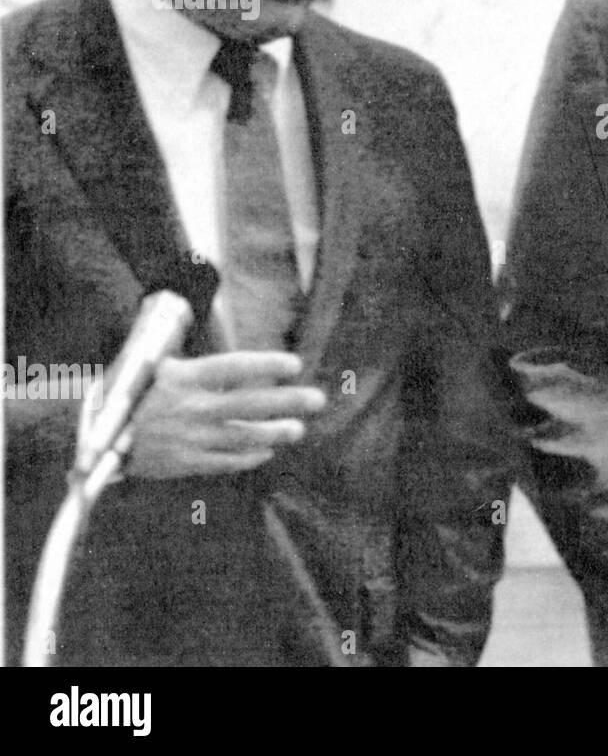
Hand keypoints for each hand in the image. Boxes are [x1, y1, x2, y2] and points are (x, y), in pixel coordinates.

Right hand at [124, 351, 325, 478]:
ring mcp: (188, 438)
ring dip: (274, 433)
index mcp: (184, 377)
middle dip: (287, 402)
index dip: (266, 365)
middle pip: (248, 404)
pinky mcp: (183, 464)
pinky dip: (247, 458)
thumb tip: (225, 340)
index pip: (233, 368)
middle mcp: (189, 408)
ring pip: (241, 437)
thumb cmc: (133, 391)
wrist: (93, 433)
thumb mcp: (158, 364)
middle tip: (317, 399)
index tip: (294, 364)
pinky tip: (266, 451)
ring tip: (298, 429)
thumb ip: (194, 358)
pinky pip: (223, 462)